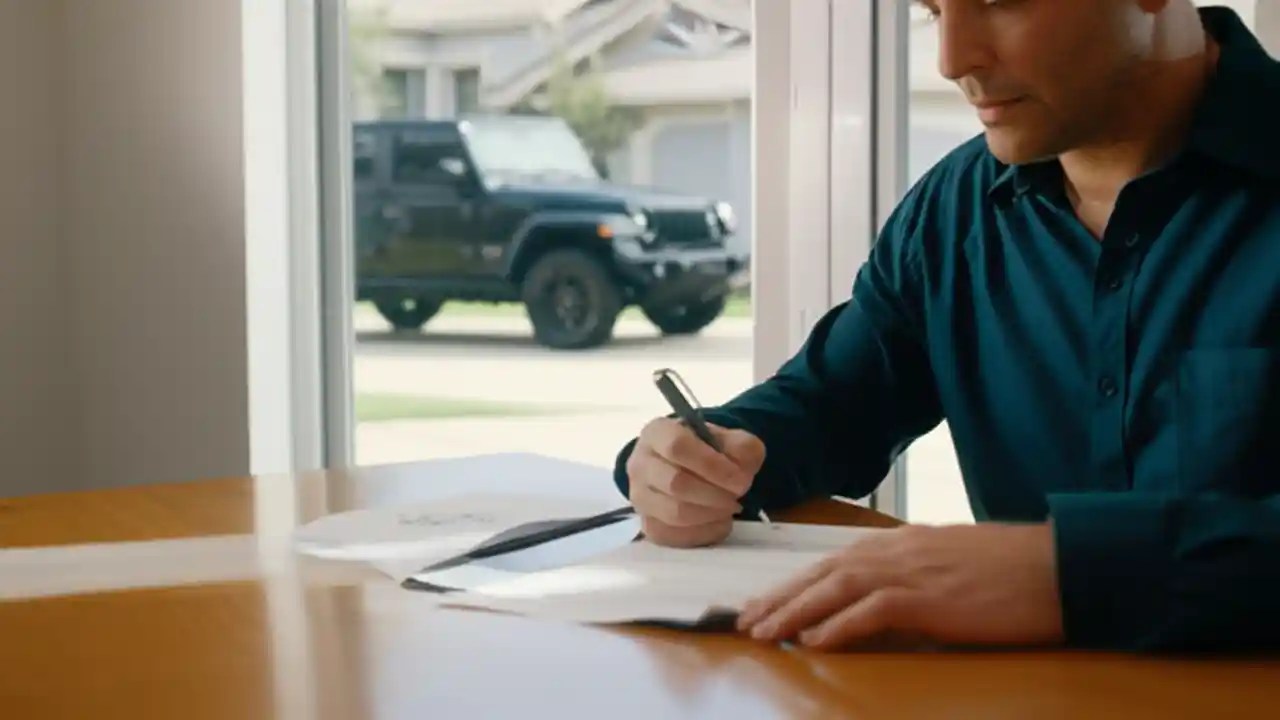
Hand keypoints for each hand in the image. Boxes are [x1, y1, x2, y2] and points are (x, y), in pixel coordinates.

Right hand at [625, 417, 765, 547]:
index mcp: (657, 432)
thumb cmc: (708, 451)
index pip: (677, 446)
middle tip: (737, 496)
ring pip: (675, 513)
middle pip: (676, 483)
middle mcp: (640, 463)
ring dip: (711, 514)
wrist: (687, 468)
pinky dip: (705, 532)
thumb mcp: (731, 439)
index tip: (741, 480)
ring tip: (730, 507)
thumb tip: (740, 473)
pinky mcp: (647, 524)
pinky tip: (720, 522)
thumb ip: (742, 448)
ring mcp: (639, 497)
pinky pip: (675, 536)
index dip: (712, 465)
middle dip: (715, 494)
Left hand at [736, 523, 1063, 648]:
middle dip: (781, 596)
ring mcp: (912, 570)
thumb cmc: (1014, 572)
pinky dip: (838, 624)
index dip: (797, 583)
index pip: (835, 562)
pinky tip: (813, 641)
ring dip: (795, 610)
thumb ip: (914, 581)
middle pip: (823, 571)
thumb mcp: (952, 569)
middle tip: (746, 619)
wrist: (1060, 566)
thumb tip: (884, 609)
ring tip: (764, 632)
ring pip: (836, 587)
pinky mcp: (930, 596)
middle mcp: (898, 551)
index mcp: (902, 544)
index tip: (767, 602)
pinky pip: (872, 610)